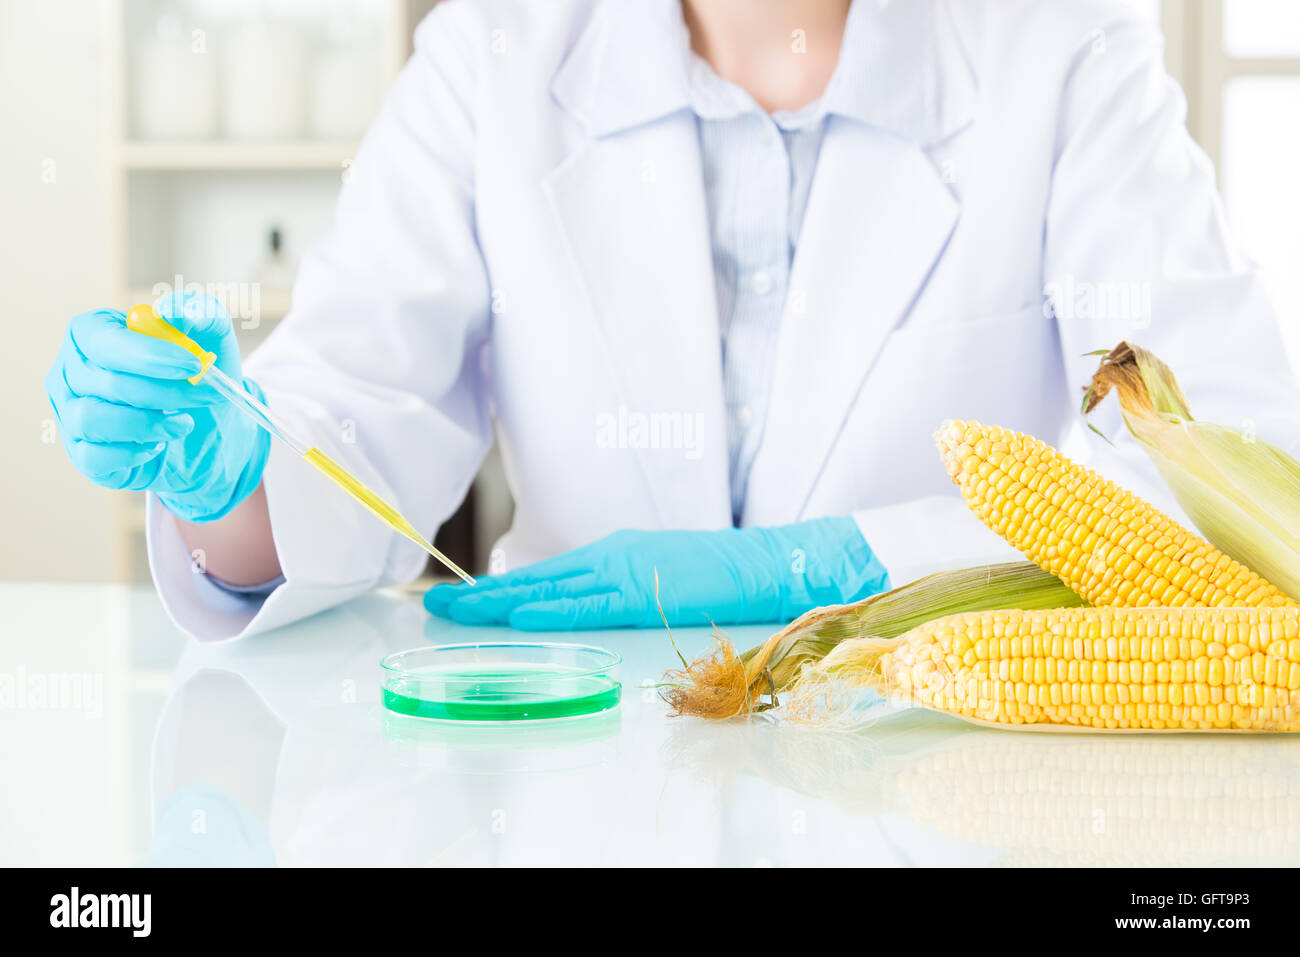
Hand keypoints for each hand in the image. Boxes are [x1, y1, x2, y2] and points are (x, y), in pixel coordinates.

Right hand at [45, 291, 269, 521]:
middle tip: (207, 396)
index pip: (105, 341)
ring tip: (184, 423)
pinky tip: (159, 444)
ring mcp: (70, 413)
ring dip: (149, 425)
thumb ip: (198, 312)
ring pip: (93, 420)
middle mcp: (71, 371)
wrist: (210, 427)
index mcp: (92, 332)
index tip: (193, 364)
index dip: (149, 354)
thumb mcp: (212, 337)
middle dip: (167, 392)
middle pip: (106, 382)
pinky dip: (135, 454)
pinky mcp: (81, 453)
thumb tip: (171, 311)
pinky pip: (96, 457)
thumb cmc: (199, 374)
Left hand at [424, 517, 889, 629]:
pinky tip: (513, 611)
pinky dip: (545, 606)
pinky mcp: (641, 588)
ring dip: (496, 600)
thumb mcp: (663, 579)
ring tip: (453, 609)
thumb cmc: (722, 577)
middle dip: (481, 593)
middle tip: (433, 600)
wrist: (768, 563)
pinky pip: (583, 602)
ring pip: (547, 587)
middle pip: (534, 577)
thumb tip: (596, 611)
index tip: (463, 596)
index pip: (547, 574)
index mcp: (614, 554)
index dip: (501, 587)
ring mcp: (623, 570)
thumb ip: (627, 592)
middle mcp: (609, 555)